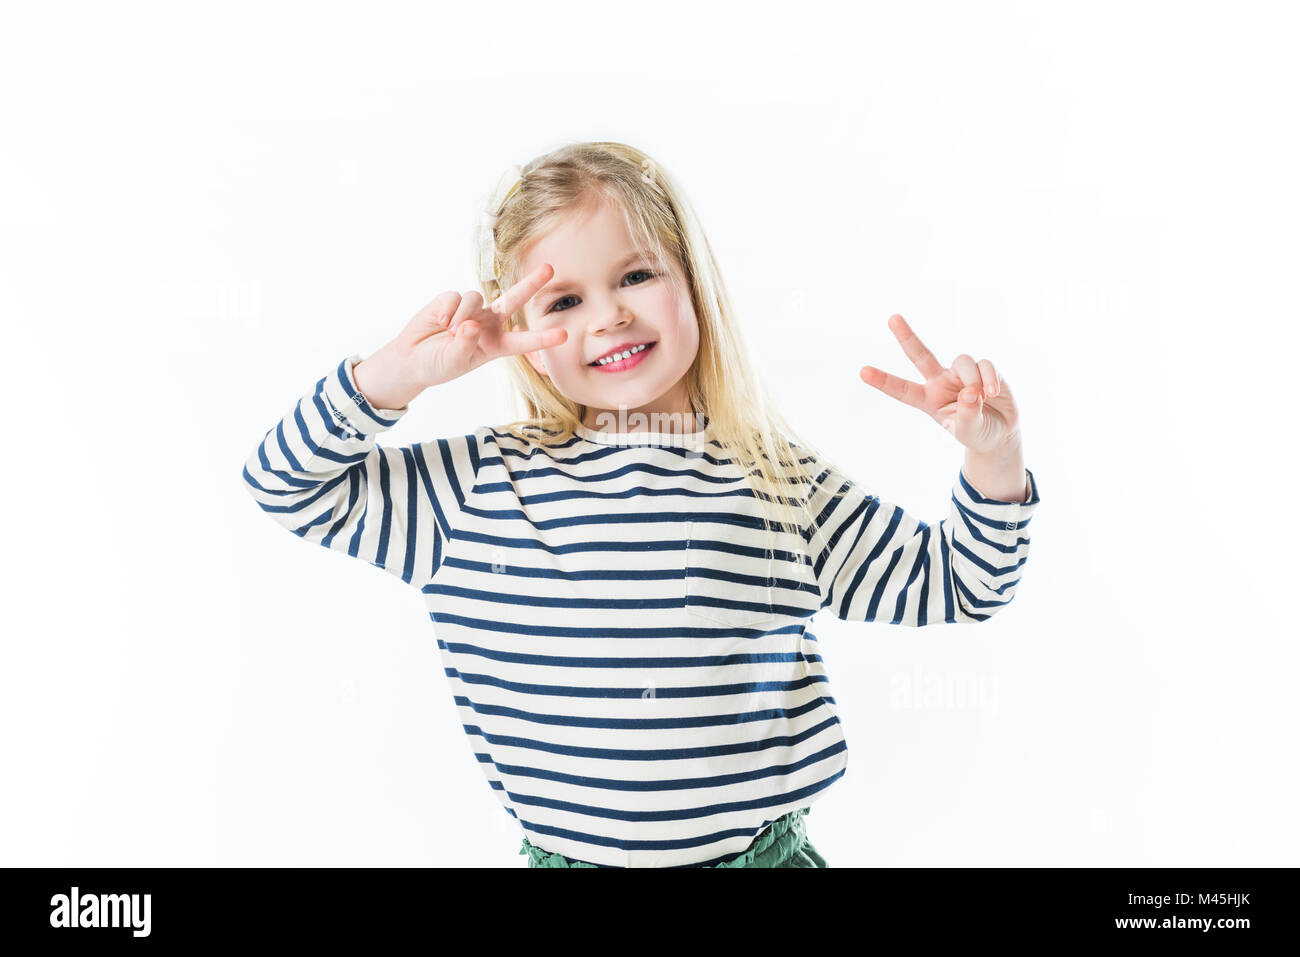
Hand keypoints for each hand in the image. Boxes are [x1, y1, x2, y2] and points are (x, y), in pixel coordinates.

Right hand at [405, 263, 567, 388]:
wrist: (411, 358)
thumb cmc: (437, 365)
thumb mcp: (454, 362)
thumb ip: (465, 345)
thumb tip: (471, 324)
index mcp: (496, 345)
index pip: (524, 341)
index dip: (543, 338)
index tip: (564, 335)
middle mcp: (488, 324)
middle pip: (514, 300)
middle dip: (532, 283)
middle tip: (550, 269)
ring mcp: (472, 310)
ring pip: (476, 298)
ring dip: (462, 314)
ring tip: (449, 331)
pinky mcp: (452, 300)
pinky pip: (455, 296)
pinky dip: (447, 309)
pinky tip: (439, 322)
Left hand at [858, 314, 1020, 454]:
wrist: (1001, 431)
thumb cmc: (977, 432)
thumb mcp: (968, 431)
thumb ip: (968, 415)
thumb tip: (970, 392)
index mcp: (928, 400)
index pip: (902, 390)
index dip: (884, 381)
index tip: (863, 372)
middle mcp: (940, 382)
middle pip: (920, 355)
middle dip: (906, 336)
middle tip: (892, 318)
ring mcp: (961, 373)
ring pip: (962, 360)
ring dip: (973, 379)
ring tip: (983, 396)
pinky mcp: (983, 368)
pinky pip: (984, 364)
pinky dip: (989, 378)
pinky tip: (993, 392)